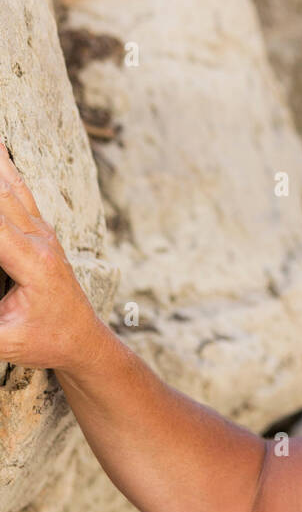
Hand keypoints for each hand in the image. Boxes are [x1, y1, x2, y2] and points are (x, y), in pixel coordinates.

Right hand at [0, 142, 103, 374]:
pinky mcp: (41, 231)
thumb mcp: (6, 342)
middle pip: (1, 196)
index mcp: (32, 260)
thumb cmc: (47, 340)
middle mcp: (40, 238)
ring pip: (12, 187)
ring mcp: (42, 231)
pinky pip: (19, 192)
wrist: (83, 339)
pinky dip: (5, 169)